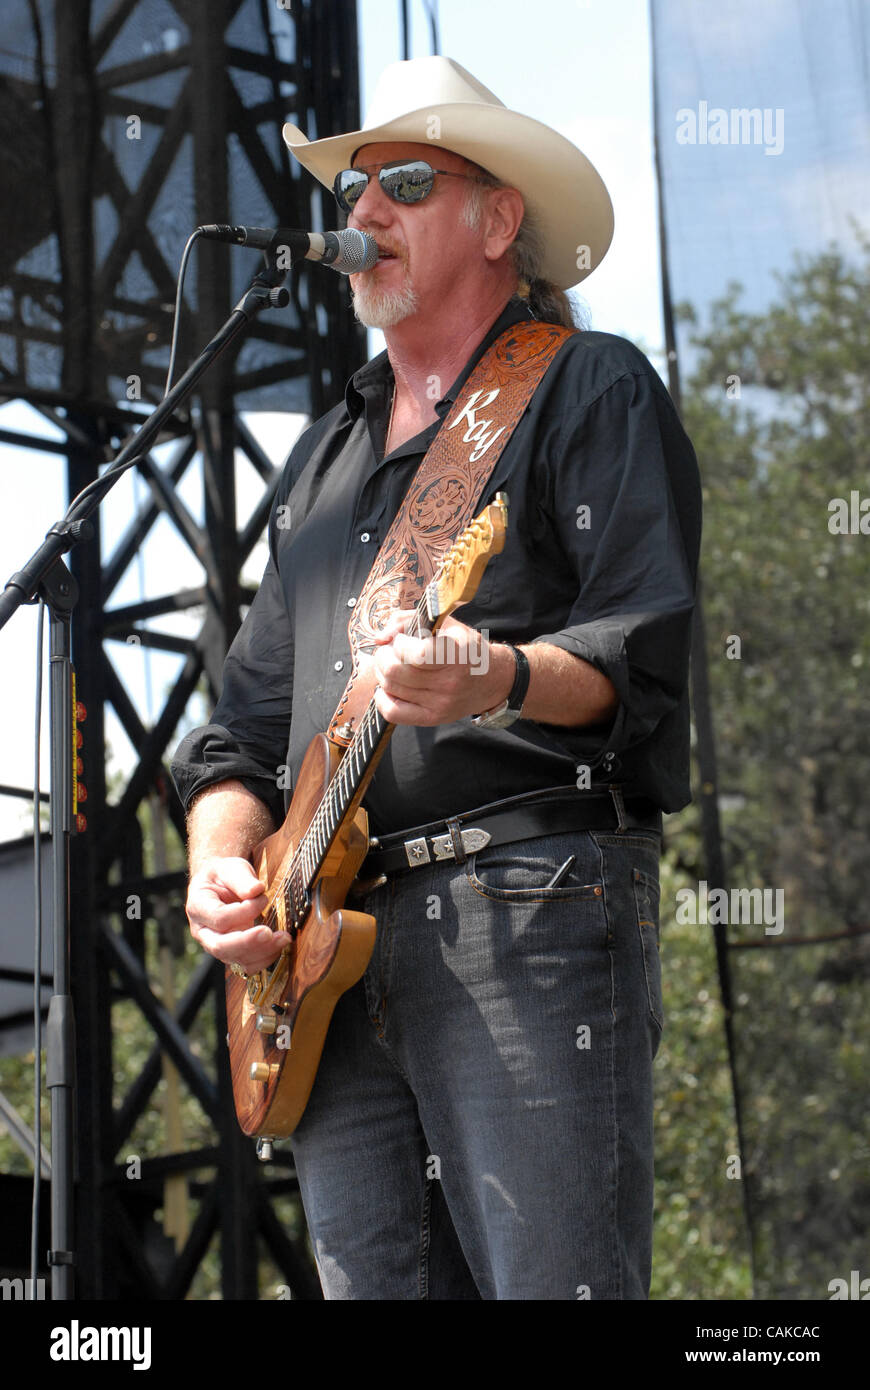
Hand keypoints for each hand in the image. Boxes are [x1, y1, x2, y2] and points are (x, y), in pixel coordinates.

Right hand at [185, 856, 290, 972]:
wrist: (220, 885)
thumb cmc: (223, 876)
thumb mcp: (230, 868)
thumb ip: (241, 879)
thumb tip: (255, 891)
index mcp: (198, 907)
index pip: (219, 918)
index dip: (243, 912)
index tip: (262, 898)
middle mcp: (203, 931)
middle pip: (220, 946)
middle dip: (247, 942)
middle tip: (269, 933)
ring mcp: (216, 945)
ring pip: (235, 958)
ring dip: (261, 952)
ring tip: (283, 938)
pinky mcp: (231, 952)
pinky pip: (246, 965)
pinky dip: (264, 959)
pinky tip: (278, 946)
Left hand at [367, 610, 513, 725]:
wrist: (491, 680)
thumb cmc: (465, 647)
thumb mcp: (446, 623)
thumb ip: (408, 620)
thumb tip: (380, 638)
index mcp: (458, 654)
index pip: (418, 654)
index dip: (400, 643)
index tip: (402, 639)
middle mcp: (450, 681)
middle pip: (395, 671)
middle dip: (384, 656)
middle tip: (389, 650)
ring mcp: (441, 703)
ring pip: (391, 688)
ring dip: (382, 672)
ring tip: (391, 664)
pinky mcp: (432, 718)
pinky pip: (393, 713)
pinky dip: (382, 698)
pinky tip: (388, 687)